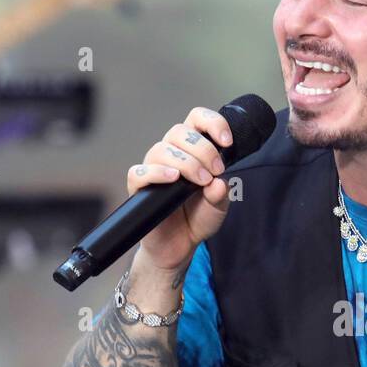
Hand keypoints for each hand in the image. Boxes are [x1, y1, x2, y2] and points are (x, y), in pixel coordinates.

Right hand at [127, 107, 233, 270]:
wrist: (180, 246)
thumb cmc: (197, 219)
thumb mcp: (218, 207)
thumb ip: (221, 194)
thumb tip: (219, 182)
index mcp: (191, 150)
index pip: (196, 120)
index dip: (212, 123)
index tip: (227, 141)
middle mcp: (170, 154)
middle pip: (179, 131)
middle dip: (203, 149)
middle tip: (215, 170)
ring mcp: (153, 169)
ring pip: (161, 149)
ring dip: (185, 162)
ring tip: (201, 181)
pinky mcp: (139, 188)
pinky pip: (139, 172)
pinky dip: (157, 173)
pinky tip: (173, 179)